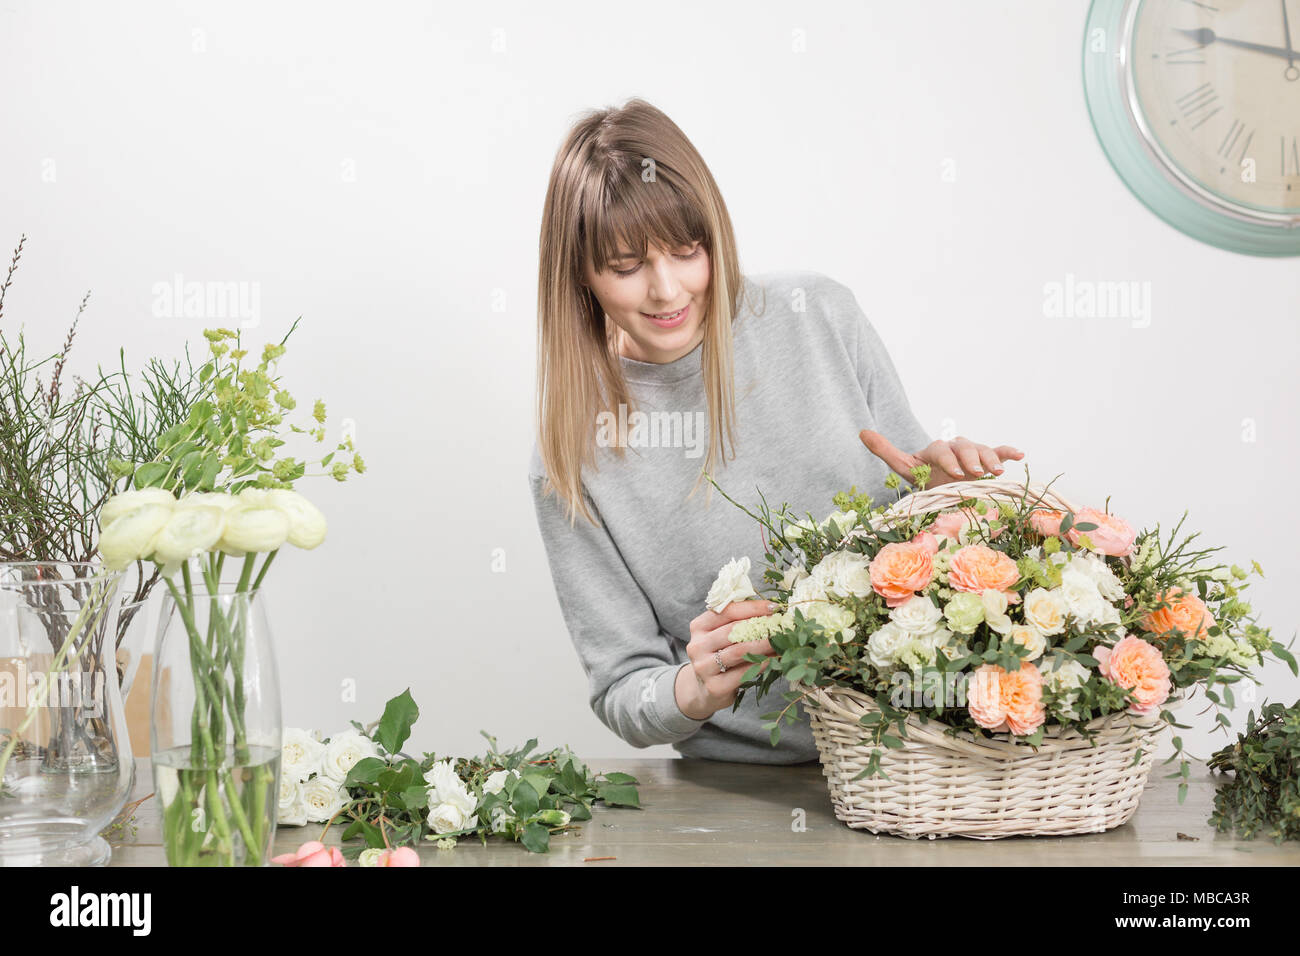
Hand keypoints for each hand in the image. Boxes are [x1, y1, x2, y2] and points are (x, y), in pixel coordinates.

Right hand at [676, 599, 777, 719]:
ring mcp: (704, 667)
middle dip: (761, 625)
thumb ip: (737, 622)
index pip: (727, 611)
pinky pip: (742, 673)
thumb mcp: (720, 636)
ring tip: (781, 639)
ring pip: (739, 651)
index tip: (774, 607)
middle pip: (733, 630)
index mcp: (698, 626)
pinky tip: (773, 659)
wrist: (703, 690)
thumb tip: (770, 611)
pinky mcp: (714, 686)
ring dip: (764, 644)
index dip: (752, 607)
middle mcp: (697, 645)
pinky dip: (760, 664)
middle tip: (782, 623)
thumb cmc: (718, 657)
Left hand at [859, 429, 1023, 488]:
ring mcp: (972, 454)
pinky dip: (1008, 452)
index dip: (947, 460)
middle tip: (974, 474)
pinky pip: (999, 451)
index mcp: (935, 450)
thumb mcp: (903, 467)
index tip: (956, 474)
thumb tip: (861, 431)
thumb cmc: (923, 480)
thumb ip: (885, 451)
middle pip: (963, 447)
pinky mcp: (988, 461)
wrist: (942, 490)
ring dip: (990, 459)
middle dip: (969, 460)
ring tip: (996, 473)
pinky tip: (1019, 455)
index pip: (940, 450)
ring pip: (982, 449)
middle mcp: (955, 449)